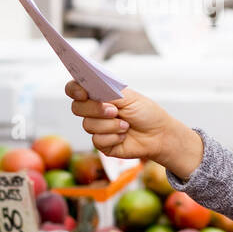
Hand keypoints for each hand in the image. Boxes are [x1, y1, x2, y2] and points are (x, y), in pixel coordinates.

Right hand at [64, 81, 198, 174]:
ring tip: (126, 125)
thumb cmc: (145, 113)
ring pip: (88, 125)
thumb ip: (107, 91)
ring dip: (110, 125)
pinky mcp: (101, 144)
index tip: (82, 93)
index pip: (75, 89)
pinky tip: (124, 136)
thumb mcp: (128, 97)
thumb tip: (90, 87)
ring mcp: (97, 127)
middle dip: (95, 109)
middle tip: (114, 111)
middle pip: (77, 108)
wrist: (158, 135)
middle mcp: (94, 110)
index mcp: (99, 95)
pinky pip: (97, 140)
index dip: (74, 90)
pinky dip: (113, 137)